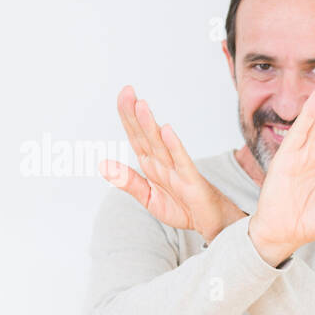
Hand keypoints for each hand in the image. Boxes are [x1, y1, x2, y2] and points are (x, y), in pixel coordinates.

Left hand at [100, 85, 245, 242]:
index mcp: (151, 165)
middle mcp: (163, 163)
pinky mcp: (191, 181)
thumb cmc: (183, 208)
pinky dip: (174, 145)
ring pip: (160, 144)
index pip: (136, 137)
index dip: (127, 118)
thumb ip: (128, 182)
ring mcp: (178, 170)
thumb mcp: (149, 198)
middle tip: (127, 91)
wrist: (211, 224)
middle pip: (146, 135)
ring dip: (150, 125)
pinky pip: (181, 161)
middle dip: (134, 114)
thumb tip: (103, 165)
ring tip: (141, 105)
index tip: (123, 96)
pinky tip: (166, 131)